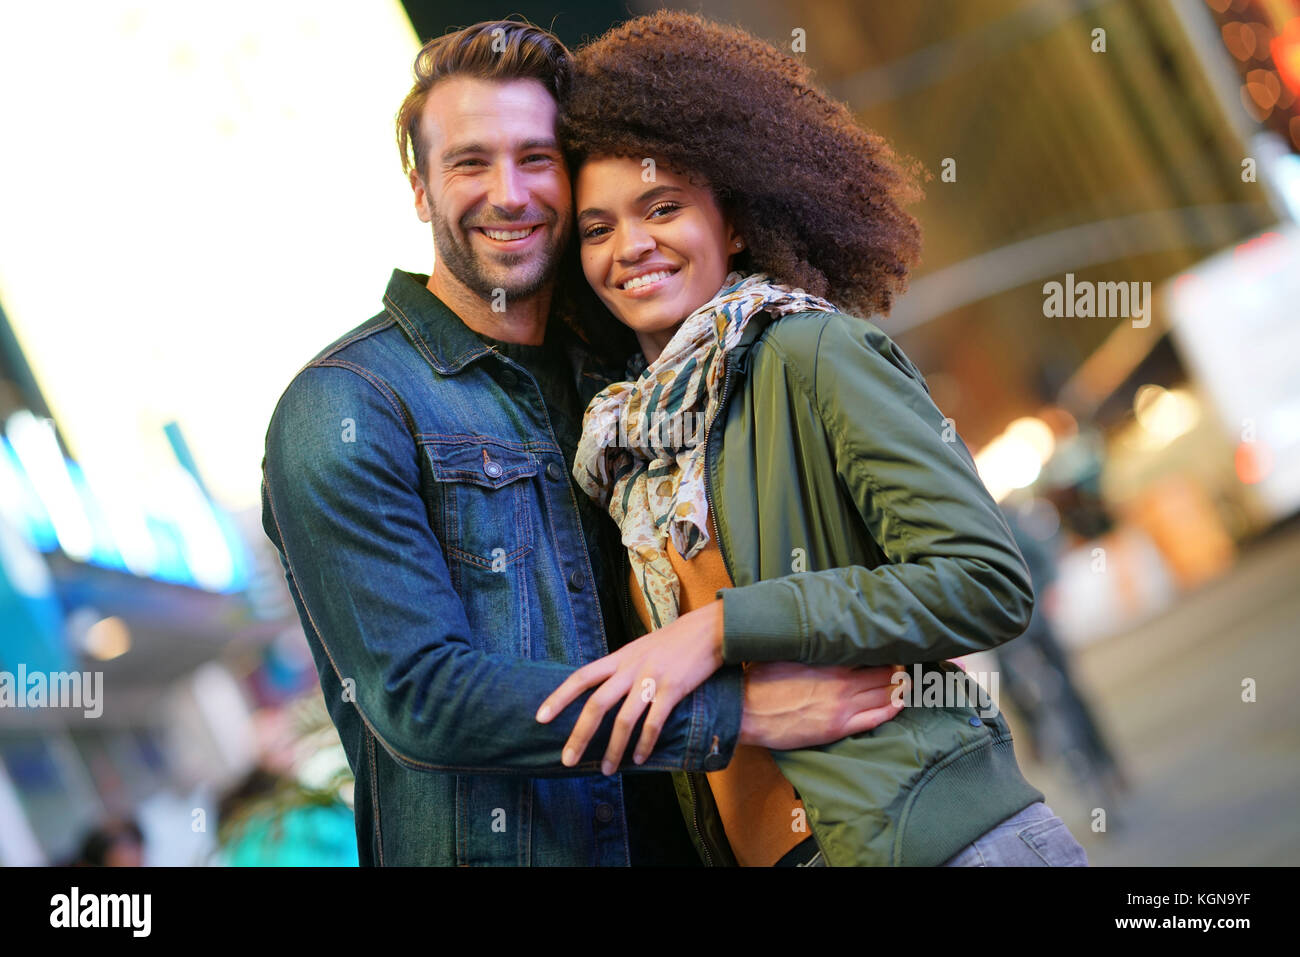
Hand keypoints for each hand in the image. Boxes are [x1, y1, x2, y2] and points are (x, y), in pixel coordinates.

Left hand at [535, 601, 724, 773]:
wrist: (709, 629)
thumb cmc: (674, 642)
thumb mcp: (641, 648)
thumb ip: (622, 667)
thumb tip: (603, 687)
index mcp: (619, 658)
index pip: (581, 677)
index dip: (559, 697)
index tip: (540, 717)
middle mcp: (631, 668)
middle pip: (596, 703)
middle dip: (579, 734)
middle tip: (567, 760)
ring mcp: (652, 678)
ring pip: (624, 719)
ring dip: (613, 749)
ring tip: (607, 770)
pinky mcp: (673, 689)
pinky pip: (654, 722)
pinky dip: (645, 743)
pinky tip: (639, 758)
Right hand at [739, 662, 906, 749]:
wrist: (747, 711)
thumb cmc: (760, 680)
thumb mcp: (786, 653)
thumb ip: (809, 646)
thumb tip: (821, 634)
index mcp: (829, 662)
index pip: (869, 653)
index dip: (884, 651)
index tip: (891, 647)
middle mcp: (842, 682)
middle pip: (884, 673)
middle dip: (898, 669)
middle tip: (904, 664)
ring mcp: (842, 707)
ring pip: (884, 694)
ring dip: (899, 688)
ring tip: (907, 682)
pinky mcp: (838, 728)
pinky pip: (875, 718)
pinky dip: (891, 709)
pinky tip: (899, 703)